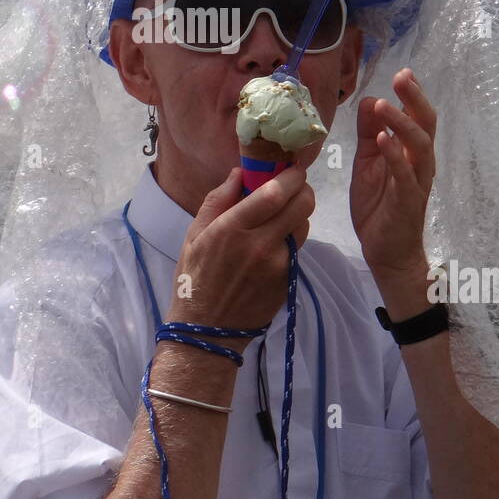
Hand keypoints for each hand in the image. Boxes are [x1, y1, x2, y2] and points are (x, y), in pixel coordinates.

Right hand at [165, 166, 314, 348]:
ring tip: (281, 216)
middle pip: (302, 206)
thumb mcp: (194, 235)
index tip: (291, 168)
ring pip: (304, 226)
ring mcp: (278, 265)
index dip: (290, 176)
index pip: (275, 193)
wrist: (207, 331)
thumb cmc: (194, 278)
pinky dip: (292, 238)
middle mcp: (260, 246)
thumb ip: (217, 200)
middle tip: (294, 187)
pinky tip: (275, 242)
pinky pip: (298, 249)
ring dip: (298, 214)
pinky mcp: (288, 281)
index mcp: (232, 229)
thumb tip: (239, 173)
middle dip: (303, 190)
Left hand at [350, 69, 435, 281]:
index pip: (417, 117)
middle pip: (426, 125)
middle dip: (415, 99)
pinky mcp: (408, 200)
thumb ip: (368, 134)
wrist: (385, 251)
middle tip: (402, 77)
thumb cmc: (378, 206)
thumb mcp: (367, 164)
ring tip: (386, 104)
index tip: (403, 72)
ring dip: (403, 123)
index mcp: (411, 152)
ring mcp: (417, 181)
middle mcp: (420, 163)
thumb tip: (371, 100)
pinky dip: (395, 155)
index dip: (412, 95)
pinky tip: (383, 139)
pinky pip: (405, 174)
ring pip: (419, 146)